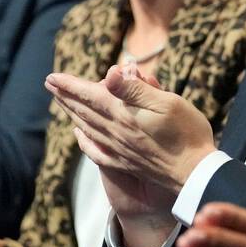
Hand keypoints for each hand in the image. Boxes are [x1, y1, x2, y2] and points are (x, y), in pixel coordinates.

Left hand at [47, 64, 216, 193]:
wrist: (195, 173)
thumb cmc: (187, 133)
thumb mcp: (167, 102)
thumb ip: (136, 89)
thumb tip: (111, 73)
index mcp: (124, 115)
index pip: (90, 95)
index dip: (70, 85)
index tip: (53, 76)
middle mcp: (116, 132)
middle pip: (84, 111)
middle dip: (65, 96)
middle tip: (49, 83)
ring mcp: (119, 149)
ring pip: (88, 128)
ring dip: (71, 113)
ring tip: (60, 102)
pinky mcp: (126, 162)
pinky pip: (96, 150)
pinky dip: (84, 141)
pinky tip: (79, 135)